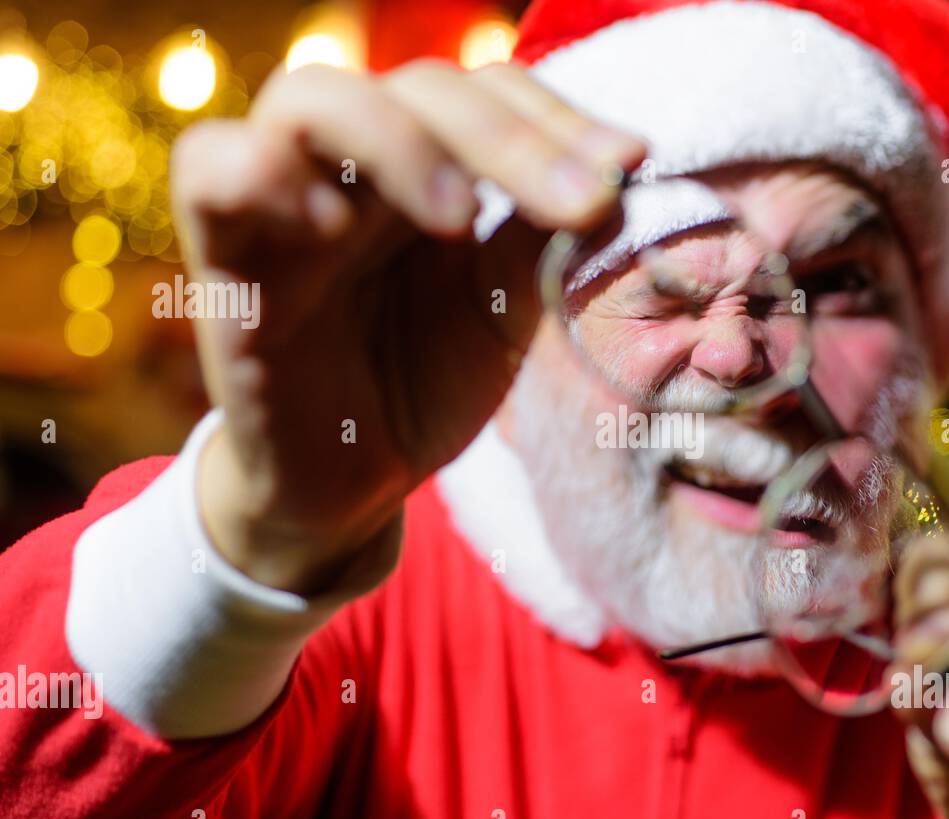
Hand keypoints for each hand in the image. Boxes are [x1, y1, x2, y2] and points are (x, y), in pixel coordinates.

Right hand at [170, 61, 643, 591]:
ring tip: (461, 219)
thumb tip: (616, 179)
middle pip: (418, 88)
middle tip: (581, 203)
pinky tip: (336, 226)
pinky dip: (267, 174)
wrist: (350, 488)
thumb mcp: (503, 315)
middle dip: (508, 137)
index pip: (487, 93)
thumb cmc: (422, 388)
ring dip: (399, 142)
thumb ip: (540, 244)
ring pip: (312, 97)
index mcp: (429, 172)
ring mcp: (286, 202)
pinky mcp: (225, 257)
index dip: (556, 117)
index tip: (627, 167)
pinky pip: (210, 166)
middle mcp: (358, 170)